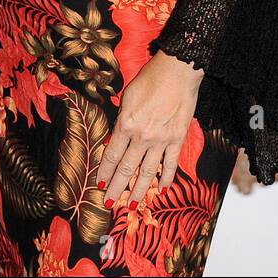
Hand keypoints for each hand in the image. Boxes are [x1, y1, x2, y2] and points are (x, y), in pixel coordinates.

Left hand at [95, 52, 202, 208]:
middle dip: (116, 189)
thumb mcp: (128, 96)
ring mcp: (161, 140)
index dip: (104, 172)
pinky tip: (162, 190)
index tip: (99, 185)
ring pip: (147, 172)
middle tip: (109, 204)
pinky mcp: (177, 139)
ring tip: (132, 205)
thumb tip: (119, 137)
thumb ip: (123, 119)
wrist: (177, 71)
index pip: (111, 155)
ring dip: (139, 191)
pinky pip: (170, 164)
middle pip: (126, 169)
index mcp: (126, 124)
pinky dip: (167, 179)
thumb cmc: (150, 78)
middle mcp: (142, 137)